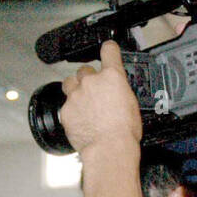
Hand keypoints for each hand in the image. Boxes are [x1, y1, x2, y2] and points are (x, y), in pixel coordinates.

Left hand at [59, 40, 141, 158]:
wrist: (109, 147)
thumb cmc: (124, 130)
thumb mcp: (130, 103)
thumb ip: (119, 90)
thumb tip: (116, 92)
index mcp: (112, 76)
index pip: (108, 51)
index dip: (108, 49)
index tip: (107, 49)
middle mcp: (92, 82)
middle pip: (84, 70)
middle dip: (88, 78)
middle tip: (94, 91)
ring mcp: (76, 95)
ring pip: (69, 83)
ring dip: (74, 88)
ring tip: (81, 101)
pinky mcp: (65, 110)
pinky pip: (65, 105)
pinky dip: (71, 110)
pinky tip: (79, 119)